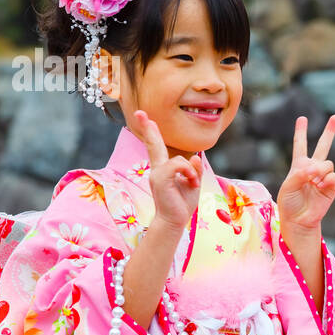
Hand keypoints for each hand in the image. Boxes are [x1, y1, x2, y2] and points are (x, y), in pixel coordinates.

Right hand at [132, 109, 201, 231]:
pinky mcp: (159, 178)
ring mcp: (156, 173)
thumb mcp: (193, 184)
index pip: (157, 147)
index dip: (151, 132)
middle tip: (139, 113)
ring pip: (179, 160)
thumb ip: (194, 170)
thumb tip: (195, 157)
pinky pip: (178, 166)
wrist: (174, 221)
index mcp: (164, 169)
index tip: (145, 118)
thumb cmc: (182, 205)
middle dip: (148, 128)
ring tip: (192, 184)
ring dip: (191, 172)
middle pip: (153, 144)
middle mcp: (157, 169)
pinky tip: (191, 183)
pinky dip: (189, 173)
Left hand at [278, 114, 334, 233]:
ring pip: (327, 163)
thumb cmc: (289, 203)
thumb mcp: (288, 186)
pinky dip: (325, 180)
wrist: (299, 220)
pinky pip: (332, 176)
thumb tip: (317, 169)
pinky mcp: (331, 187)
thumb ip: (300, 174)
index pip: (300, 145)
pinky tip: (320, 186)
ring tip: (313, 179)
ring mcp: (323, 177)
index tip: (302, 118)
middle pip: (323, 146)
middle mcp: (313, 168)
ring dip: (320, 169)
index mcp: (299, 166)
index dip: (301, 132)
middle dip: (330, 131)